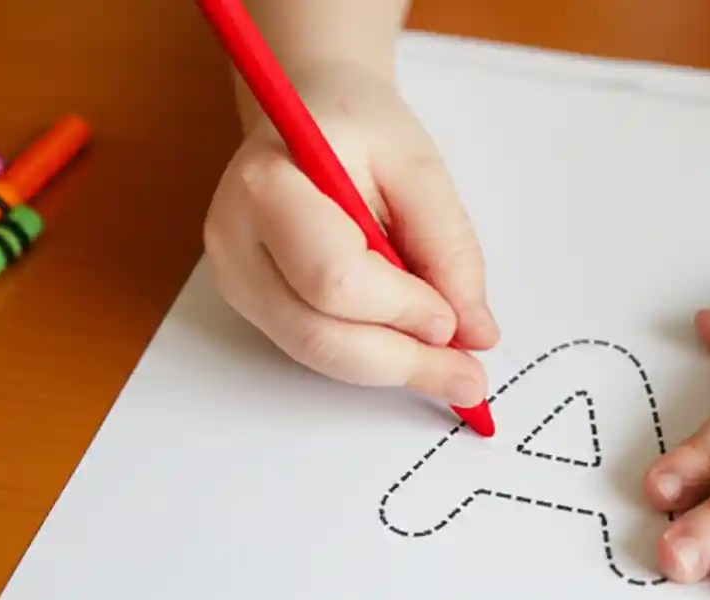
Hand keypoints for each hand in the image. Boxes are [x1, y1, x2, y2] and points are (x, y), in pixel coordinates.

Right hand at [203, 64, 498, 405]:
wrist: (312, 112)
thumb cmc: (360, 130)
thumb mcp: (420, 169)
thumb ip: (450, 250)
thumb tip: (475, 333)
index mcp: (269, 184)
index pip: (333, 277)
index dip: (400, 309)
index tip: (456, 321)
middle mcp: (236, 239)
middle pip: (317, 333)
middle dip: (400, 360)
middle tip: (468, 376)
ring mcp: (234, 276)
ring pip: (314, 352)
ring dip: (389, 366)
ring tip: (449, 366)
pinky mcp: (249, 300)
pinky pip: (312, 348)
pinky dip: (368, 355)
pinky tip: (410, 346)